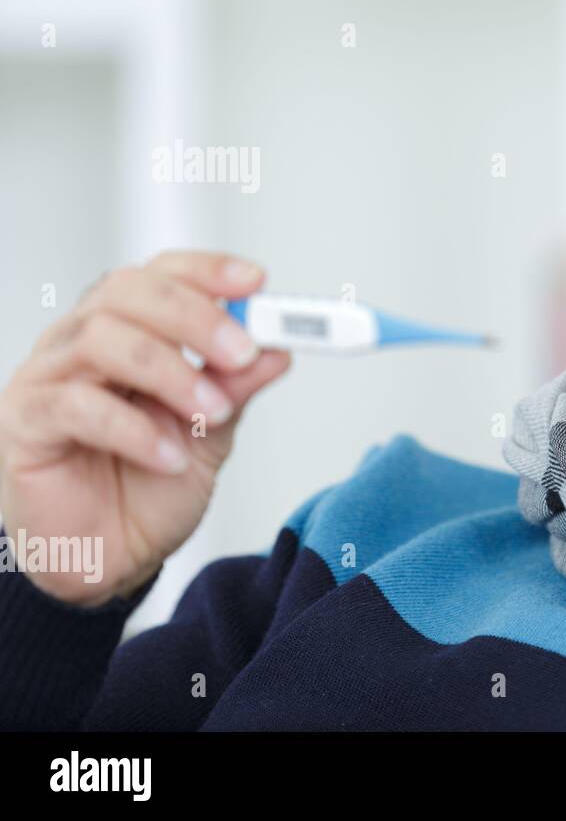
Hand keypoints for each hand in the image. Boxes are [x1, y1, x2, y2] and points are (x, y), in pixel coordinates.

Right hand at [0, 251, 290, 606]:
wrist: (113, 557)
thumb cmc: (151, 486)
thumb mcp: (212, 432)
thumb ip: (236, 387)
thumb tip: (276, 348)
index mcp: (128, 329)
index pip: (160, 274)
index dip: (207, 271)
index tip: (257, 283)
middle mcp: (81, 342)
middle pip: (128, 293)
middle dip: (195, 317)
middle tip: (241, 352)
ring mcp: (46, 378)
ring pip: (100, 339)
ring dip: (169, 371)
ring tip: (210, 412)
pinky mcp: (25, 423)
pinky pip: (74, 406)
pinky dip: (133, 428)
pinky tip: (170, 455)